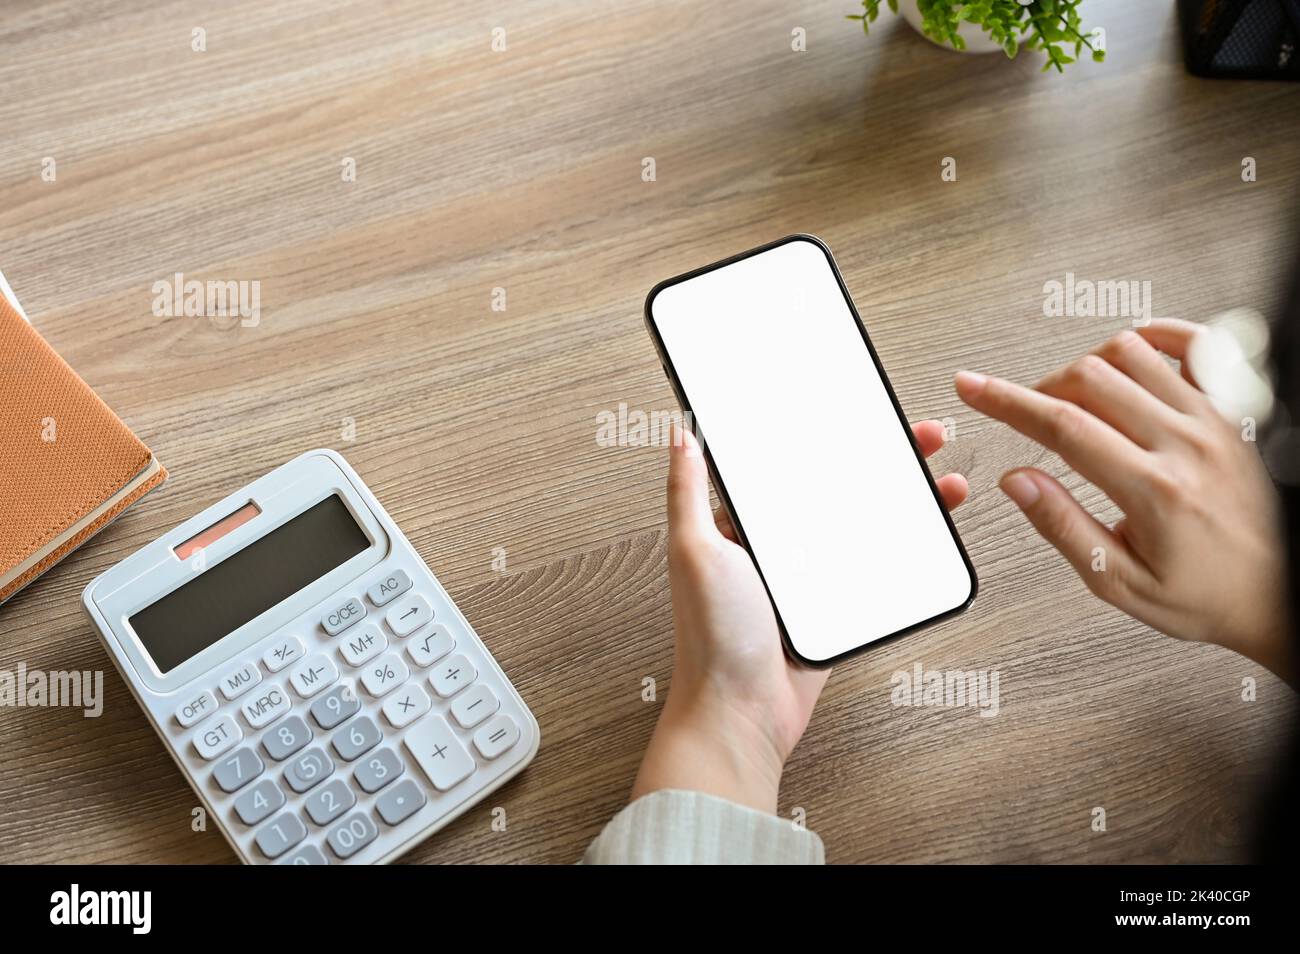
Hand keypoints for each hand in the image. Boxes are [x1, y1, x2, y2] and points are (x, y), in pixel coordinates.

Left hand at [631, 421, 968, 812]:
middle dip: (881, 462)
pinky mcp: (832, 611)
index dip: (826, 436)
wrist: (742, 713)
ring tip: (945, 484)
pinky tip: (929, 535)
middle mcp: (774, 549)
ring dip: (904, 504)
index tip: (859, 412)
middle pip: (837, 491)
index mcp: (739, 526)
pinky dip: (903, 553)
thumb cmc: (710, 637)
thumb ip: (687, 491)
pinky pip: (872, 574)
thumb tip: (680, 433)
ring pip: (863, 529)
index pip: (789, 467)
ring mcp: (807, 581)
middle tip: (924, 438)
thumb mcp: (693, 550)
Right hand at [955, 320, 1292, 684]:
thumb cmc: (1207, 594)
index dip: (1006, 401)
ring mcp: (1213, 421)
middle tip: (1026, 412)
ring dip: (1085, 365)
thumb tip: (1017, 481)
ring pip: (1131, 353)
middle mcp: (1186, 445)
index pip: (1062, 426)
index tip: (973, 388)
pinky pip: (1194, 345)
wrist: (1279, 594)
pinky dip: (1154, 334)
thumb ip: (1062, 526)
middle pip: (1090, 379)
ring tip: (1074, 396)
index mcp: (1153, 491)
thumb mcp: (1119, 582)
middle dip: (1040, 388)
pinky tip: (1130, 350)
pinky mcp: (1231, 411)